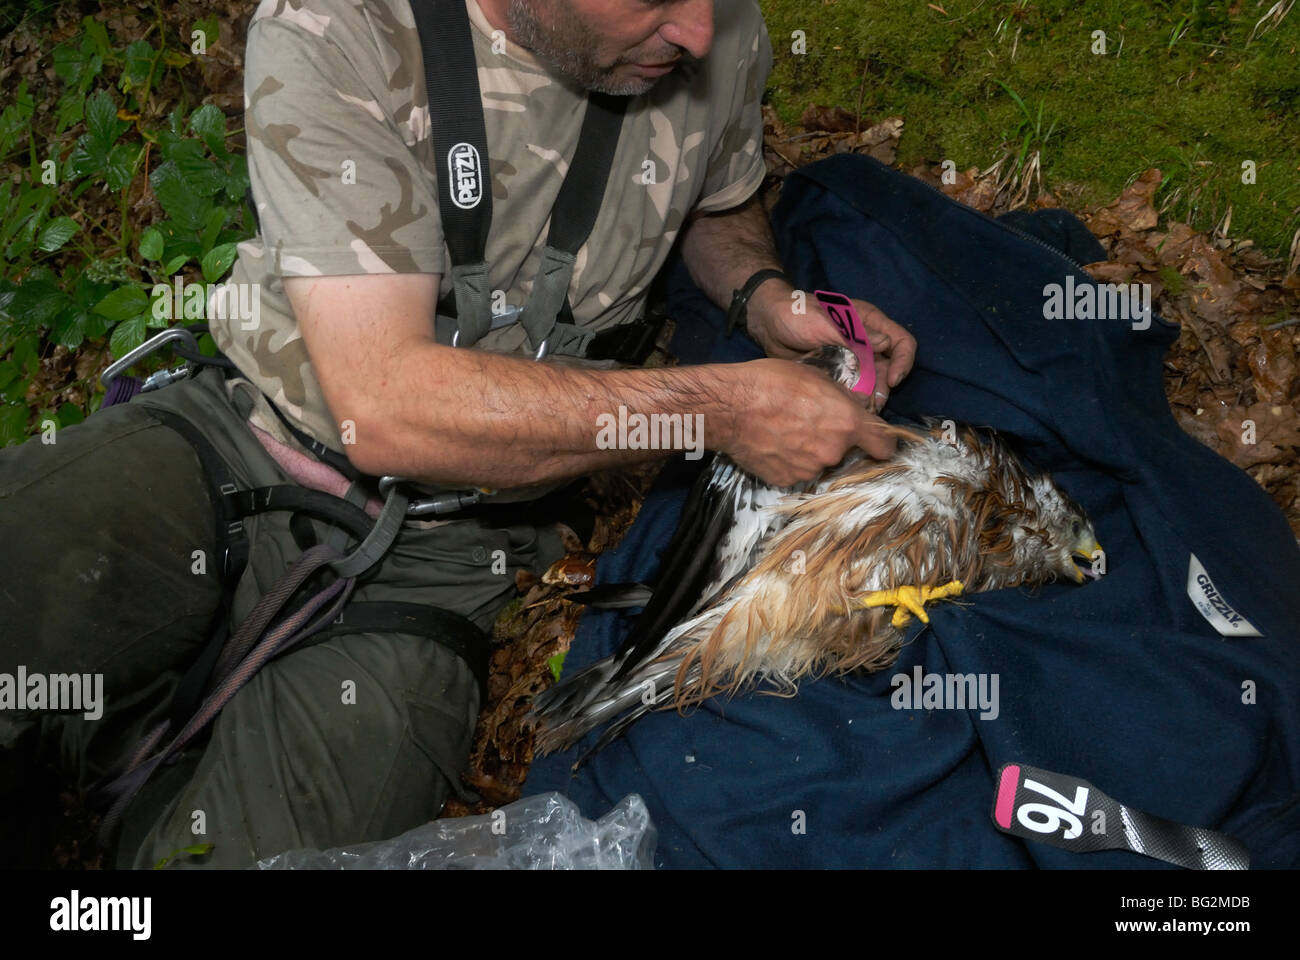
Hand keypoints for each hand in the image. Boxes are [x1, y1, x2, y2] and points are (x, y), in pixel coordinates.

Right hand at [721, 358, 896, 486]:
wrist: (730, 407)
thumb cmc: (771, 382)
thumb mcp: (815, 377)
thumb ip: (842, 397)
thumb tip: (856, 405)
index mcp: (847, 423)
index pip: (884, 445)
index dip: (883, 444)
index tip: (878, 443)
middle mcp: (833, 451)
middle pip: (845, 451)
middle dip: (834, 440)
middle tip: (809, 422)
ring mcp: (809, 469)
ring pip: (819, 461)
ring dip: (810, 450)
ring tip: (785, 430)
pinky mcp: (786, 479)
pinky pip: (796, 470)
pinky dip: (789, 460)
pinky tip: (773, 443)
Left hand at [747, 280, 916, 411]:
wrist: (768, 323)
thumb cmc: (796, 314)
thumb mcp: (824, 322)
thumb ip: (853, 334)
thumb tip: (886, 344)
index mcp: (868, 323)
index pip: (901, 341)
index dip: (902, 361)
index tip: (892, 381)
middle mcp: (865, 342)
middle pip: (888, 368)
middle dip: (884, 388)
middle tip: (873, 407)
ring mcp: (851, 358)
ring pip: (870, 382)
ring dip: (869, 398)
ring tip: (860, 414)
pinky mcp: (836, 372)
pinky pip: (851, 388)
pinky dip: (852, 400)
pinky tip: (845, 411)